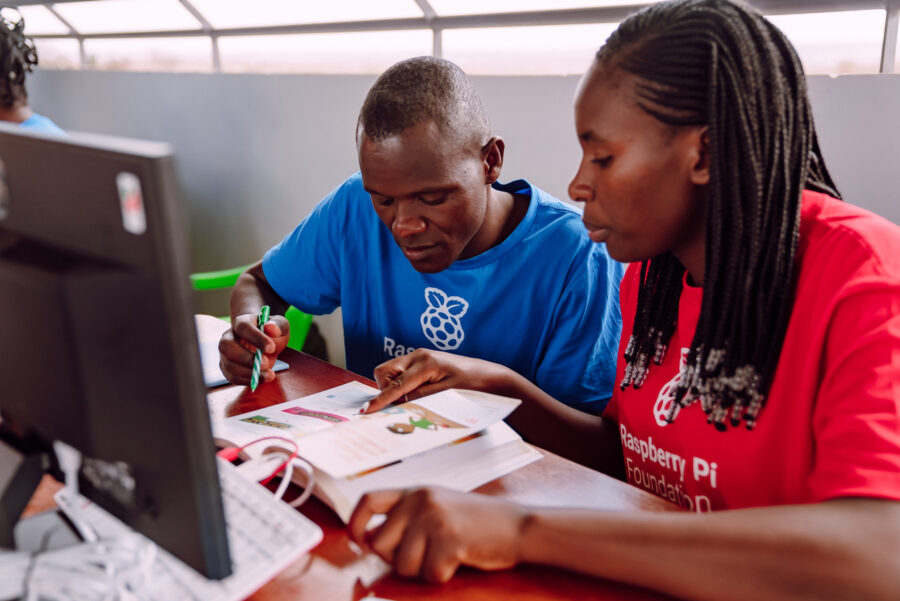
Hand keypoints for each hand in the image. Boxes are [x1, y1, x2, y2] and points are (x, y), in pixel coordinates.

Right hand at [218, 313, 289, 384]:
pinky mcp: (227, 368)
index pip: (243, 327)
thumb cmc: (271, 333)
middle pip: (227, 346)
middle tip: (266, 364)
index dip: (256, 338)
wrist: (263, 342)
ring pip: (229, 365)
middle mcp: (228, 337)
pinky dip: (248, 380)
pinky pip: (233, 377)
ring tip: (269, 375)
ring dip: (249, 373)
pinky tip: (262, 378)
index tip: (271, 348)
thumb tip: (271, 329)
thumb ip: (278, 326)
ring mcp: (225, 354)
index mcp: (241, 322)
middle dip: (246, 358)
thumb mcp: (280, 326)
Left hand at [349, 487, 527, 582]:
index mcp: (415, 492)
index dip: (354, 522)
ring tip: (445, 555)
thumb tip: (368, 540)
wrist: (518, 525)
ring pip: (402, 566)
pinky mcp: (449, 540)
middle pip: (379, 545)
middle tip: (423, 557)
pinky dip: (443, 577)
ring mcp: (434, 519)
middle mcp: (420, 501)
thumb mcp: (439, 507)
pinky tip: (460, 560)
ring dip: (422, 571)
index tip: (357, 541)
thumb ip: (408, 518)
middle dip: (396, 561)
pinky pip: (429, 575)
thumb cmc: (478, 522)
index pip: (368, 500)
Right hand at [366, 349, 512, 412]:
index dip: (381, 399)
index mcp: (426, 363)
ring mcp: (419, 356)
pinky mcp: (421, 362)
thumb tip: (399, 402)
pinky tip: (414, 393)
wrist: (489, 376)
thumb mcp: (447, 394)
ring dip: (393, 387)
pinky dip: (400, 384)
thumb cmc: (473, 385)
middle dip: (384, 389)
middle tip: (400, 404)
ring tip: (411, 399)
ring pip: (390, 371)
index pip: (396, 384)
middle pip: (384, 371)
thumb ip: (421, 397)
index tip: (367, 411)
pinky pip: (400, 372)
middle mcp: (418, 355)